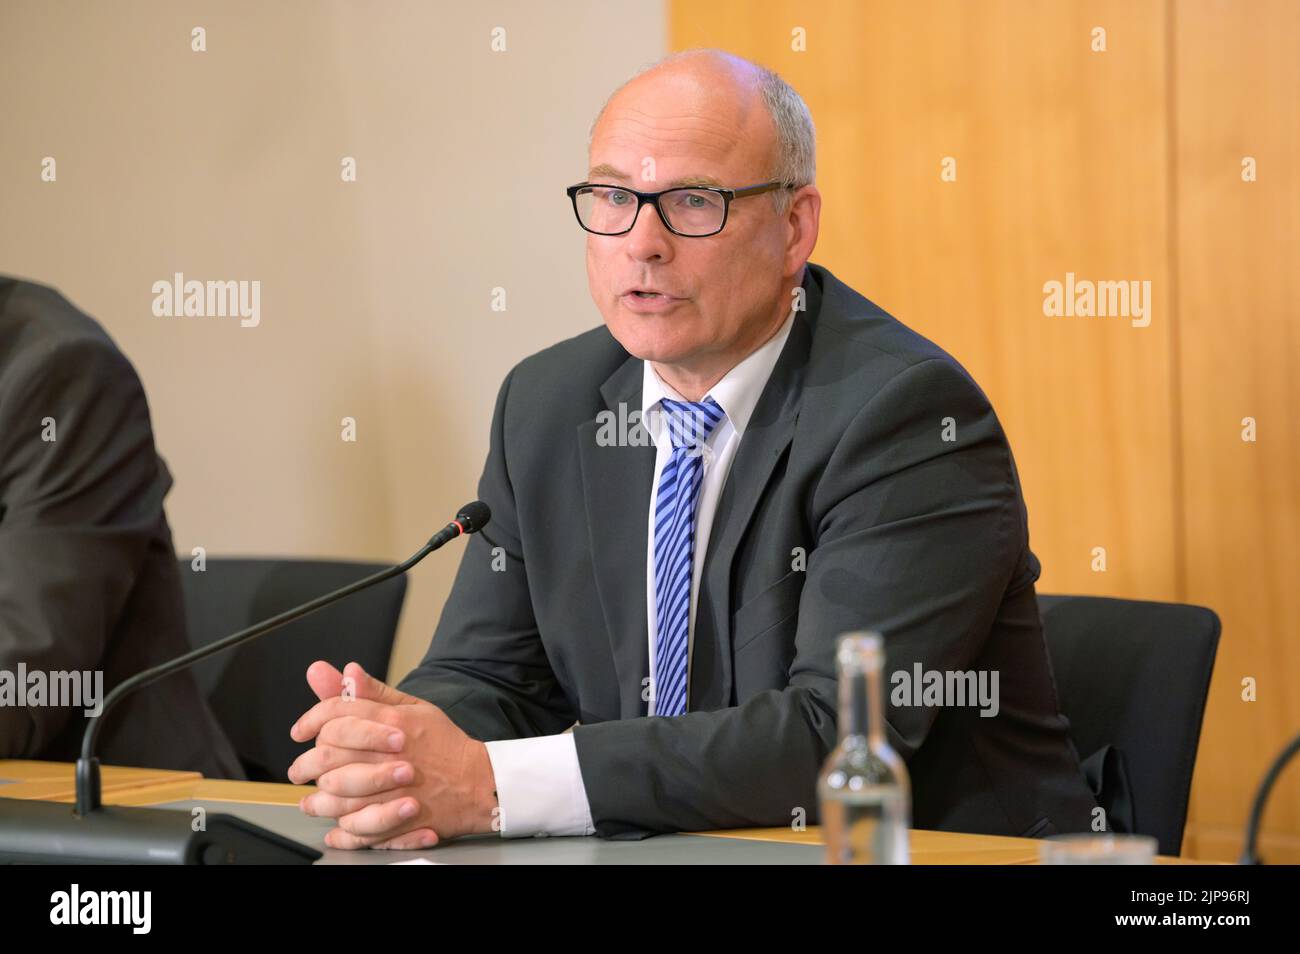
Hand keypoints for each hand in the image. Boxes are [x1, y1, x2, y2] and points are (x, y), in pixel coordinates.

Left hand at [288, 661, 497, 849]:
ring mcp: (395, 788)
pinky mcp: (400, 819)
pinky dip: (341, 832)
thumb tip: (346, 670)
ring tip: (311, 800)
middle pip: (330, 753)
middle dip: (305, 762)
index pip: (337, 713)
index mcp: (394, 722)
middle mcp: (392, 753)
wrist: (479, 782)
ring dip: (317, 799)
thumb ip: (375, 692)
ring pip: (337, 794)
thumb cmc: (445, 744)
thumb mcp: (414, 708)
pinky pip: (358, 828)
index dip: (310, 719)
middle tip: (299, 769)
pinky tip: (333, 829)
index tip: (300, 731)